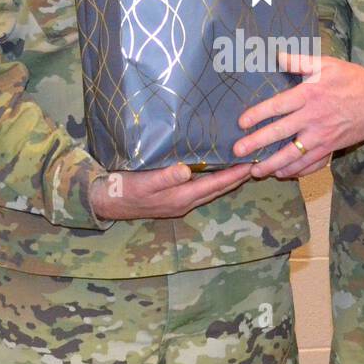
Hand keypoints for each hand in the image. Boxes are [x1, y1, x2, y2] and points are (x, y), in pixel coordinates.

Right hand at [89, 161, 254, 220]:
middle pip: (219, 189)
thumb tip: (186, 170)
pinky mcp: (174, 198)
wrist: (106, 201)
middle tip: (257, 162)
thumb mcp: (143, 181)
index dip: (235, 175)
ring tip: (244, 165)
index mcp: (181, 197)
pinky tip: (217, 170)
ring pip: (212, 190)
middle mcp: (185, 202)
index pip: (215, 184)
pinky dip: (214, 179)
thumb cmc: (124, 190)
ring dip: (228, 179)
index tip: (252, 164)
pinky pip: (202, 188)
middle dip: (238, 177)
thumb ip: (164, 176)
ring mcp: (180, 201)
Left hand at [232, 50, 363, 179]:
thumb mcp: (326, 63)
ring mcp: (322, 136)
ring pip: (293, 155)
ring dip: (272, 164)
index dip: (256, 115)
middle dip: (256, 144)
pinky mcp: (332, 147)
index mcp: (309, 95)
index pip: (276, 107)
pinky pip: (311, 163)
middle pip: (279, 134)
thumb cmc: (352, 78)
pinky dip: (296, 171)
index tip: (241, 123)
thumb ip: (299, 61)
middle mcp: (313, 118)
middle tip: (238, 152)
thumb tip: (277, 55)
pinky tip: (284, 173)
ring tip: (256, 171)